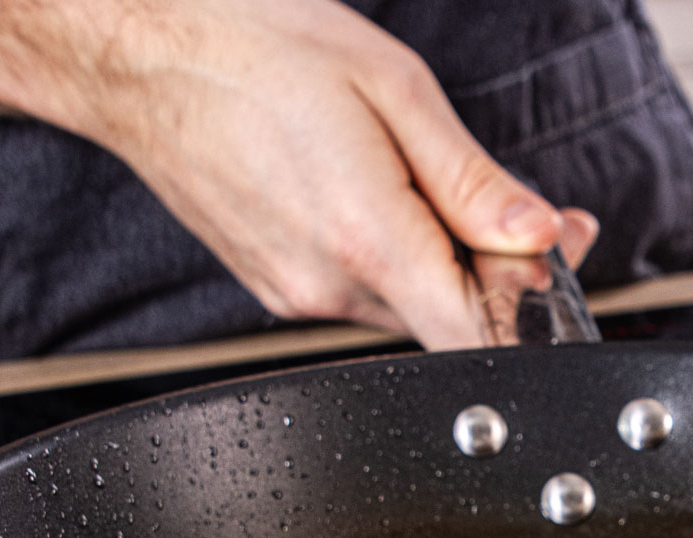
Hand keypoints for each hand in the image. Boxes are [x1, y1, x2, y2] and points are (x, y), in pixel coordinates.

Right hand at [76, 0, 597, 347]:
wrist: (135, 52)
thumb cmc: (251, 47)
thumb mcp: (394, 88)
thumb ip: (473, 180)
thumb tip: (539, 234)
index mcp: (368, 239)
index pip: (479, 333)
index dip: (534, 309)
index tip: (558, 259)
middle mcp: (329, 286)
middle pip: (452, 319)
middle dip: (503, 273)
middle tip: (532, 215)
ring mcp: (297, 293)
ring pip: (410, 304)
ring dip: (448, 263)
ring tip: (443, 187)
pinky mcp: (278, 285)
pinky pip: (363, 290)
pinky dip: (397, 256)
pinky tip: (385, 197)